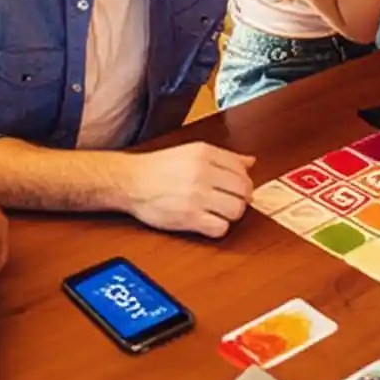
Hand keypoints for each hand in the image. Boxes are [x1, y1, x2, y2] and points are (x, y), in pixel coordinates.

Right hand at [120, 142, 254, 237]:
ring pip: (236, 210)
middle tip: (229, 201)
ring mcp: (196, 195)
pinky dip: (218, 228)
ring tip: (218, 211)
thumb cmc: (158, 168)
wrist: (130, 181)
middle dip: (241, 198)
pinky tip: (207, 222)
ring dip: (231, 214)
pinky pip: (220, 228)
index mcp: (205, 153)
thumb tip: (250, 161)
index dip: (243, 181)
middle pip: (244, 190)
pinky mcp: (189, 217)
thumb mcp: (192, 151)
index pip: (242, 169)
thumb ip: (224, 156)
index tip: (235, 188)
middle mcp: (203, 172)